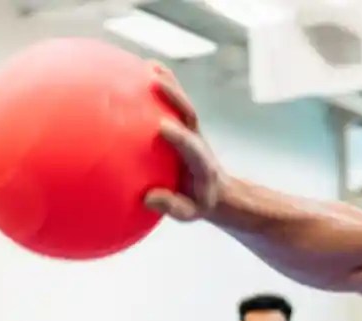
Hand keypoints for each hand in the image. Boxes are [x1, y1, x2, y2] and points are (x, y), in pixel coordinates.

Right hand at [143, 62, 225, 221]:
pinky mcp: (186, 125)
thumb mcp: (190, 213)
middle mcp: (198, 141)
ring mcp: (193, 130)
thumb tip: (148, 198)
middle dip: (175, 98)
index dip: (180, 136)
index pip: (192, 147)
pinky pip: (176, 103)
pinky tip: (145, 69)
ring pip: (183, 103)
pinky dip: (165, 85)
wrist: (216, 191)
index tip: (162, 127)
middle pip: (189, 114)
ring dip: (170, 85)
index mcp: (201, 163)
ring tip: (149, 66)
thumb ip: (173, 206)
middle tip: (154, 82)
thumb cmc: (199, 203)